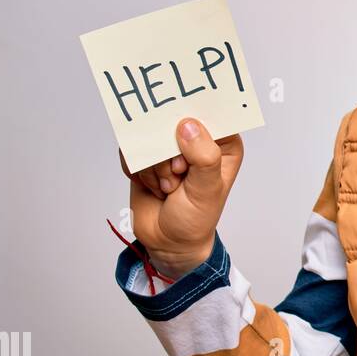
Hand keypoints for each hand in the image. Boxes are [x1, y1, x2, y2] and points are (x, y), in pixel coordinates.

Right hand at [119, 118, 243, 274]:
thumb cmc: (195, 218)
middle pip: (175, 120)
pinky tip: (154, 188)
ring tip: (169, 187)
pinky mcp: (147, 155)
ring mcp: (170, 146)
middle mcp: (199, 140)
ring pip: (150, 137)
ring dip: (155, 166)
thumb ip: (203, 157)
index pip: (213, 114)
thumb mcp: (207, 189)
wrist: (167, 241)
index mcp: (224, 143)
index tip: (184, 134)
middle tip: (178, 172)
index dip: (196, 120)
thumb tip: (188, 126)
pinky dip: (139, 171)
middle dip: (170, 151)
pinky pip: (133, 150)